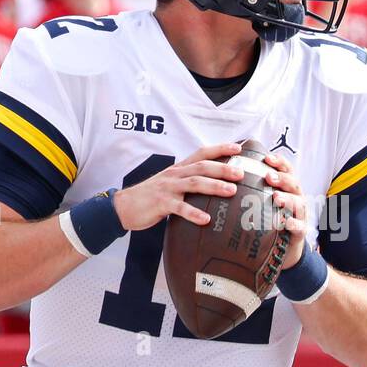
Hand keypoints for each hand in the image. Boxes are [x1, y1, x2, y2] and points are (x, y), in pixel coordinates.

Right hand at [111, 142, 243, 229]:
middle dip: (223, 168)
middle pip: (202, 166)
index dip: (220, 148)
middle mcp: (175, 174)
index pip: (202, 153)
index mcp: (179, 169)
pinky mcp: (160, 204)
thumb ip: (189, 182)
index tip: (239, 147)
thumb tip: (215, 186)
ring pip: (194, 183)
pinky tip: (205, 219)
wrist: (124, 206)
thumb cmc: (152, 197)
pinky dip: (193, 213)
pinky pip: (179, 208)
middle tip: (241, 173)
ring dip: (214, 186)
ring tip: (231, 191)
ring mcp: (167, 188)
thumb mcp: (171, 184)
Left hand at [262, 151, 307, 269]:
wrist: (284, 248)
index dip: (279, 162)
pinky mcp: (300, 232)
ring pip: (298, 204)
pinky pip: (299, 227)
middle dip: (282, 179)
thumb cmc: (270, 219)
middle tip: (268, 177)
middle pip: (294, 184)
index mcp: (287, 188)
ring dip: (288, 200)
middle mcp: (296, 198)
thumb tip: (230, 173)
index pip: (287, 170)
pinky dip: (293, 224)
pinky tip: (285, 222)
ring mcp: (300, 215)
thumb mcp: (264, 202)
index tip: (267, 158)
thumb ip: (253, 189)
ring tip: (276, 198)